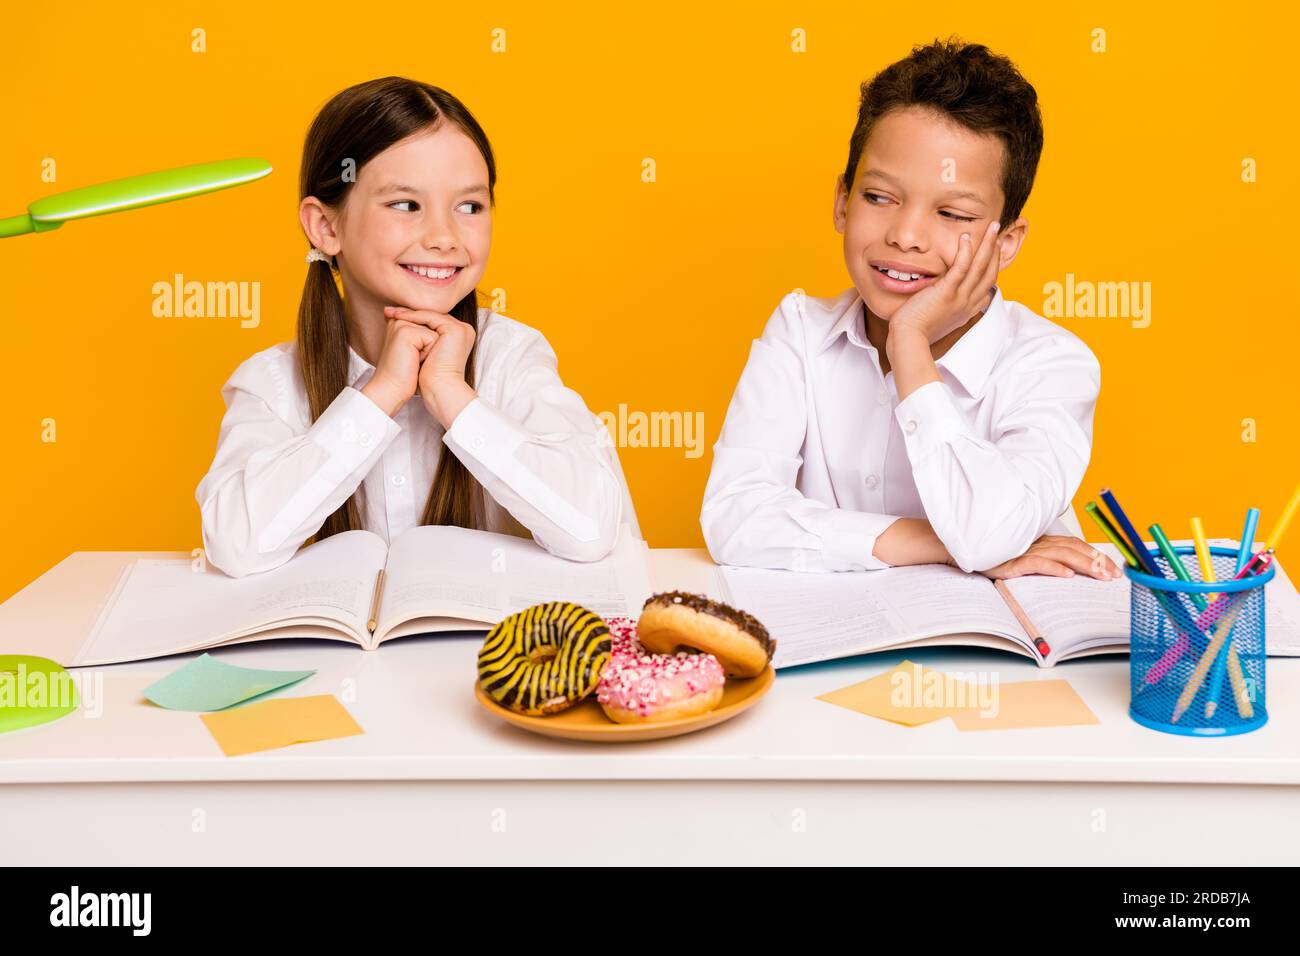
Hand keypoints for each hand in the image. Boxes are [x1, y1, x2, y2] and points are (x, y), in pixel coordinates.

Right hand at [359, 313, 439, 415]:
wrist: (392, 389)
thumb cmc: (405, 374)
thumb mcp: (417, 351)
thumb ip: (424, 336)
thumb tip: (439, 332)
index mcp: (400, 323)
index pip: (430, 325)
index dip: (431, 345)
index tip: (415, 357)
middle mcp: (399, 320)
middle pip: (434, 327)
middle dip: (431, 346)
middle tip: (412, 360)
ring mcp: (401, 324)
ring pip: (435, 332)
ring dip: (430, 350)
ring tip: (413, 360)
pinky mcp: (405, 331)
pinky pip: (433, 337)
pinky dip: (428, 353)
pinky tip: (414, 361)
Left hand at [383, 305, 477, 427]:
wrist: (438, 388)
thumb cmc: (429, 376)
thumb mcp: (423, 351)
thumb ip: (420, 335)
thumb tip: (401, 322)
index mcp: (458, 335)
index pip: (433, 320)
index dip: (412, 317)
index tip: (391, 315)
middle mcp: (463, 330)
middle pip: (431, 316)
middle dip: (408, 313)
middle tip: (388, 311)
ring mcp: (462, 329)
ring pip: (430, 315)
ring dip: (409, 312)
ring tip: (390, 312)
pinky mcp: (456, 330)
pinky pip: (431, 317)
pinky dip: (413, 316)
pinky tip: (398, 316)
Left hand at [888, 219, 1003, 346]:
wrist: (908, 340)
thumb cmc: (917, 333)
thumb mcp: (939, 321)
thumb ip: (946, 309)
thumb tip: (944, 303)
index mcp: (967, 310)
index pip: (987, 286)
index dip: (994, 267)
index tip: (995, 251)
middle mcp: (968, 304)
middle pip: (990, 273)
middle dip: (996, 250)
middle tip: (998, 231)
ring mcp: (959, 298)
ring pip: (980, 266)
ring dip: (988, 244)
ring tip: (993, 225)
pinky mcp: (946, 293)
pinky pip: (961, 268)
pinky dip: (966, 251)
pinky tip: (966, 236)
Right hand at [976, 534, 1121, 581]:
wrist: (971, 557)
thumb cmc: (1000, 562)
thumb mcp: (1029, 562)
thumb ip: (1049, 564)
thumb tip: (1076, 575)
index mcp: (1045, 543)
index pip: (1077, 546)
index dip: (1097, 556)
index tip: (1114, 570)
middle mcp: (1039, 544)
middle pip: (1074, 549)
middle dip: (1097, 562)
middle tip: (1113, 576)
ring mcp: (1026, 551)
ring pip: (1061, 554)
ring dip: (1083, 564)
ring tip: (1099, 576)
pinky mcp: (1014, 561)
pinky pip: (1037, 563)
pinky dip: (1053, 568)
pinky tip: (1067, 575)